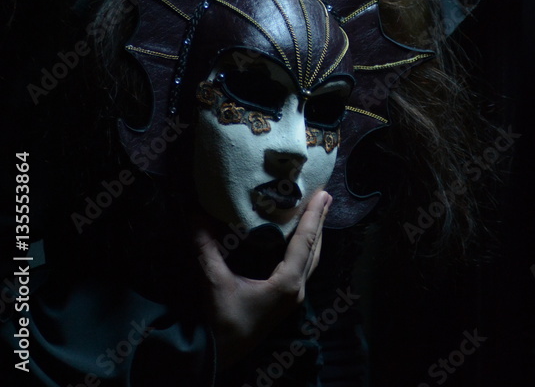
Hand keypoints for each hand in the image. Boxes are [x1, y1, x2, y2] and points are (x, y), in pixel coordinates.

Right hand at [193, 190, 330, 368]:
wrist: (219, 355)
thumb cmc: (221, 321)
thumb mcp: (213, 281)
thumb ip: (205, 246)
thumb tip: (194, 213)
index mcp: (286, 283)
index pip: (304, 241)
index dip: (313, 216)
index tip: (322, 193)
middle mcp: (296, 289)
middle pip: (314, 249)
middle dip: (319, 221)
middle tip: (325, 195)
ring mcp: (293, 297)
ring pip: (312, 260)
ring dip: (315, 235)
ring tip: (317, 212)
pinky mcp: (285, 301)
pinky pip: (304, 268)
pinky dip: (306, 248)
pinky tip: (300, 240)